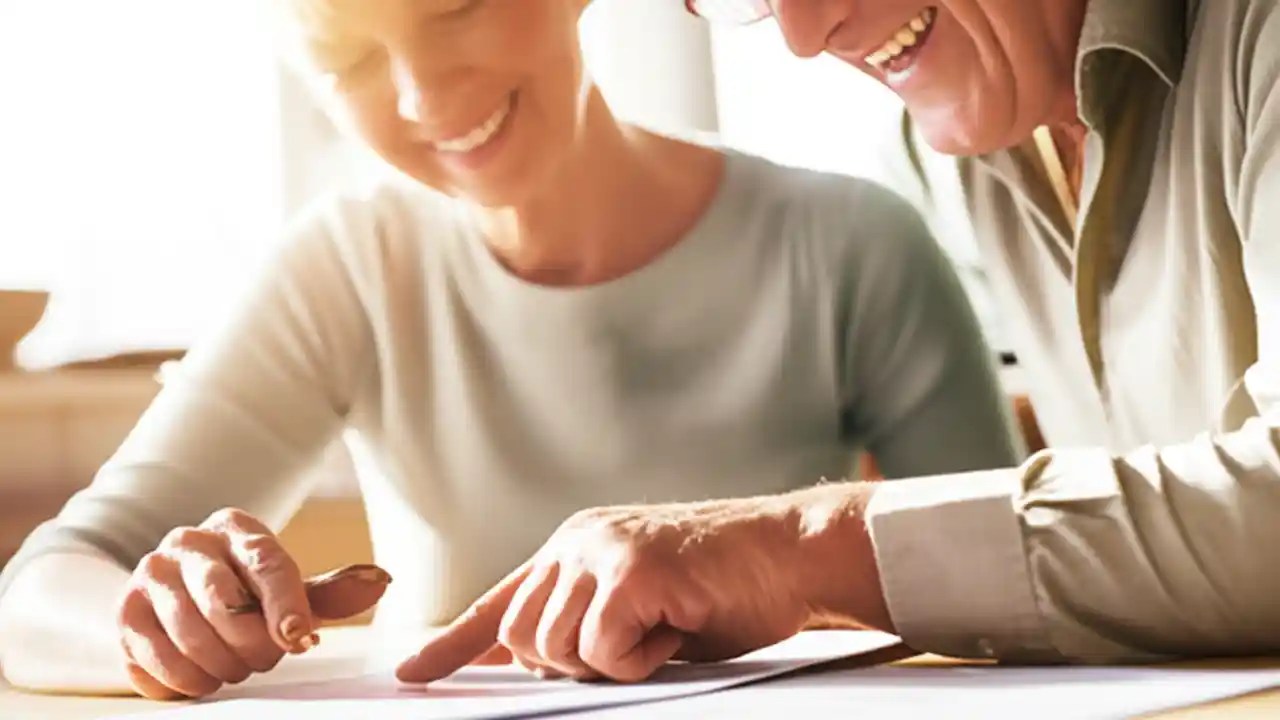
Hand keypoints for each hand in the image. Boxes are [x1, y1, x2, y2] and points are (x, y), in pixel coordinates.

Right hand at [117, 508, 391, 699]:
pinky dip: (188, 681)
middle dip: (253, 644)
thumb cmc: (241, 591)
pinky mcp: (125, 615)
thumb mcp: (287, 588)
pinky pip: (158, 661)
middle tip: (264, 657)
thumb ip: (330, 591)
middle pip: (224, 603)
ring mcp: (149, 576)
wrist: (171, 595)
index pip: (266, 564)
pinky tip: (204, 676)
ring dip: (222, 665)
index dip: (286, 606)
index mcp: (235, 529)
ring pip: (190, 636)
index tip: (301, 640)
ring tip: (235, 666)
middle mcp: (187, 544)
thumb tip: (380, 581)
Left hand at [396, 483, 891, 683]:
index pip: (501, 603)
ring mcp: (602, 548)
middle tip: (632, 649)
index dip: (455, 644)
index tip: (414, 672)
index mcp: (575, 548)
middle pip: (519, 637)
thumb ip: (584, 627)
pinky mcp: (632, 568)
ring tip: (662, 631)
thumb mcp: (640, 610)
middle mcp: (578, 540)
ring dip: (610, 663)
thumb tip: (528, 666)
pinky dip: (637, 659)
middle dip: (566, 667)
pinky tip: (674, 628)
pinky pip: (600, 648)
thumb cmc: (726, 590)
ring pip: (554, 647)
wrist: (792, 553)